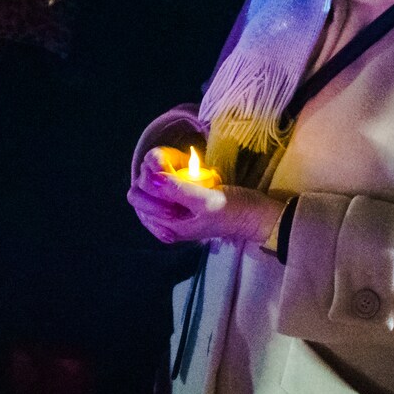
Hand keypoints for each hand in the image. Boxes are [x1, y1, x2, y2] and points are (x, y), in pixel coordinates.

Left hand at [128, 157, 285, 247]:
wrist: (255, 216)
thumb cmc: (233, 211)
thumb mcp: (207, 201)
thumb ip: (179, 190)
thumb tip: (153, 179)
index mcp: (168, 226)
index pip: (138, 198)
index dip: (148, 179)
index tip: (168, 168)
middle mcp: (166, 222)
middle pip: (139, 194)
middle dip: (152, 176)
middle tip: (172, 167)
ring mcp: (174, 213)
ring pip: (150, 189)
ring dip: (160, 174)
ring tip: (178, 167)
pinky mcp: (182, 203)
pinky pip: (163, 187)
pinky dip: (168, 176)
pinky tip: (180, 170)